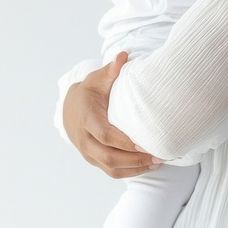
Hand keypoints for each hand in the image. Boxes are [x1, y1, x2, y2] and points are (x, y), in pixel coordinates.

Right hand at [62, 51, 163, 177]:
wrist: (70, 108)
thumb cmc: (89, 91)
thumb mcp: (97, 79)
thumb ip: (111, 70)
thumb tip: (123, 56)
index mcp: (87, 119)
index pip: (104, 135)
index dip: (122, 141)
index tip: (142, 143)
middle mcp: (85, 139)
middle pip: (108, 156)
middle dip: (133, 159)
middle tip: (157, 156)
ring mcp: (88, 152)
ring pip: (110, 167)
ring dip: (134, 168)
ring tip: (157, 163)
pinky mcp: (93, 159)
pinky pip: (110, 171)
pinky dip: (129, 172)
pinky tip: (147, 167)